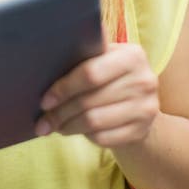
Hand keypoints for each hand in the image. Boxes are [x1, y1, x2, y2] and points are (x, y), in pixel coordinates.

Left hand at [35, 42, 158, 147]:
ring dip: (68, 126)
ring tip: (54, 125)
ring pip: (94, 122)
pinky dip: (84, 136)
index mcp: (132, 55)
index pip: (90, 73)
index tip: (44, 100)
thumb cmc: (110, 77)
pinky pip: (104, 138)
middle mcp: (143, 80)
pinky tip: (73, 130)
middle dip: (60, 112)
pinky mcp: (142, 131)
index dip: (64, 88)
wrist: (140, 104)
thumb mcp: (104, 58)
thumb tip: (48, 50)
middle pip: (89, 101)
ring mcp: (146, 108)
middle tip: (42, 121)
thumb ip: (85, 53)